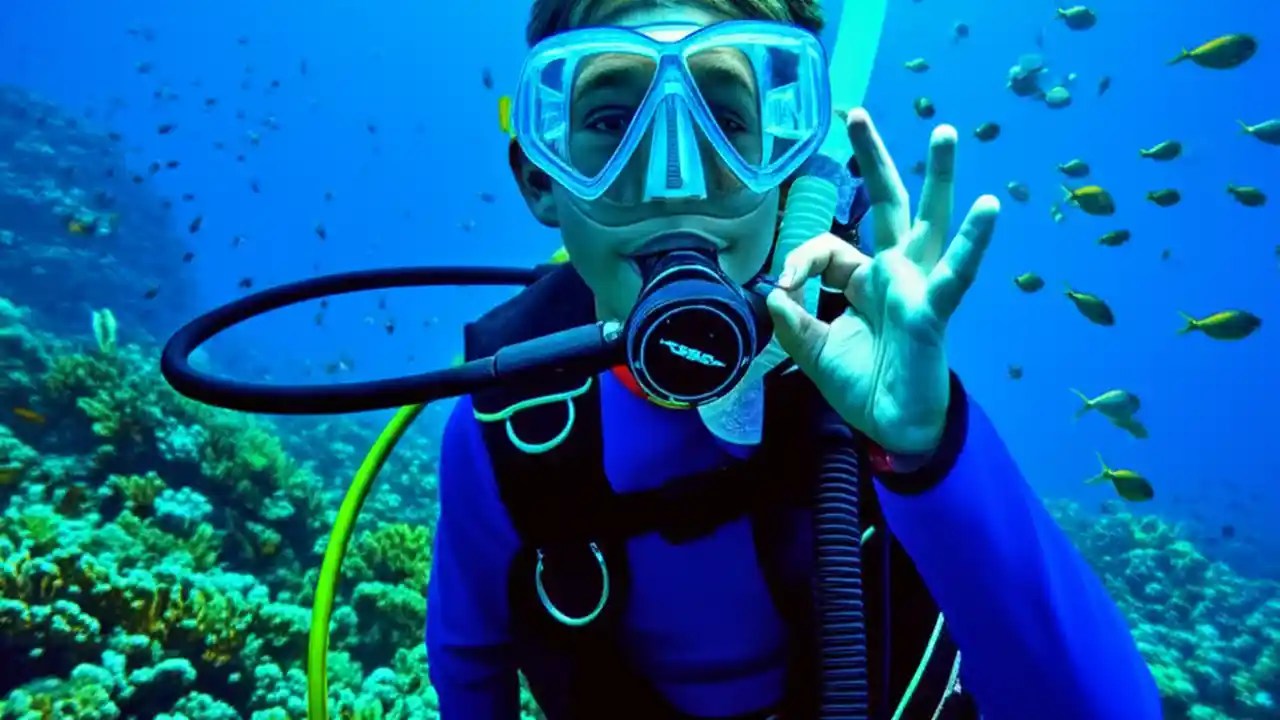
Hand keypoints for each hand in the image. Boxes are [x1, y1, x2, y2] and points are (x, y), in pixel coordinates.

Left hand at [766, 108, 999, 455]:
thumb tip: (772, 292)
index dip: (799, 258)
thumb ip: (792, 321)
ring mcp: (917, 286)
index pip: (828, 247)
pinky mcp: (934, 309)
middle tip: (856, 113)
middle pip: (886, 204)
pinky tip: (989, 208)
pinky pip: (955, 272)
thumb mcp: (813, 351)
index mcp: (864, 280)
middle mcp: (894, 272)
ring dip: (938, 176)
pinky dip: (972, 242)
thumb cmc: (862, 385)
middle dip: (872, 159)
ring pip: (928, 221)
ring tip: (945, 130)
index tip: (782, 286)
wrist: (893, 427)